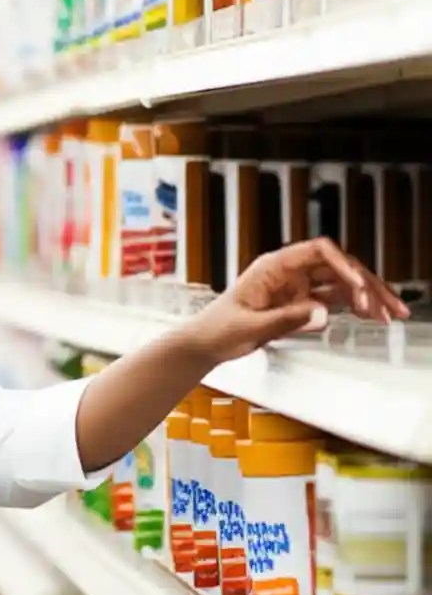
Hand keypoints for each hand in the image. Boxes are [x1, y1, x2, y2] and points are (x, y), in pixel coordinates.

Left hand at [182, 238, 409, 363]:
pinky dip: (353, 306)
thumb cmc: (217, 329)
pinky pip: (333, 299)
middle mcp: (289, 271)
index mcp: (273, 266)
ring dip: (366, 297)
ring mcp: (296, 286)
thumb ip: (285, 319)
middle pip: (337, 267)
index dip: (343, 265)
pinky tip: (370, 315)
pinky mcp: (300, 302)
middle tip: (388, 306)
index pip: (317, 251)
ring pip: (341, 284)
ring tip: (388, 314)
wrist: (205, 343)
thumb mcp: (249, 326)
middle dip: (366, 284)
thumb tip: (322, 313)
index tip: (359, 286)